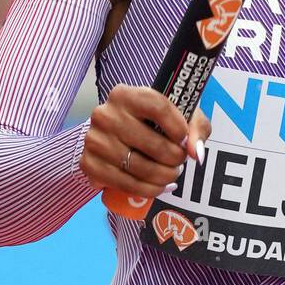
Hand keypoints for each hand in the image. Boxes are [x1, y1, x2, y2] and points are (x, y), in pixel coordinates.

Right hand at [79, 84, 211, 198]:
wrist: (118, 135)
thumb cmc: (152, 122)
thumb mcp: (178, 116)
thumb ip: (195, 128)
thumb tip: (196, 153)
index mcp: (125, 94)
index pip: (159, 107)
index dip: (178, 127)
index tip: (185, 139)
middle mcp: (105, 114)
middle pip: (152, 143)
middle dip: (174, 158)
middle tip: (180, 162)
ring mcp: (94, 140)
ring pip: (139, 167)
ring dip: (163, 176)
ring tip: (172, 174)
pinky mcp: (89, 164)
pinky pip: (125, 184)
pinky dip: (148, 190)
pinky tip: (160, 187)